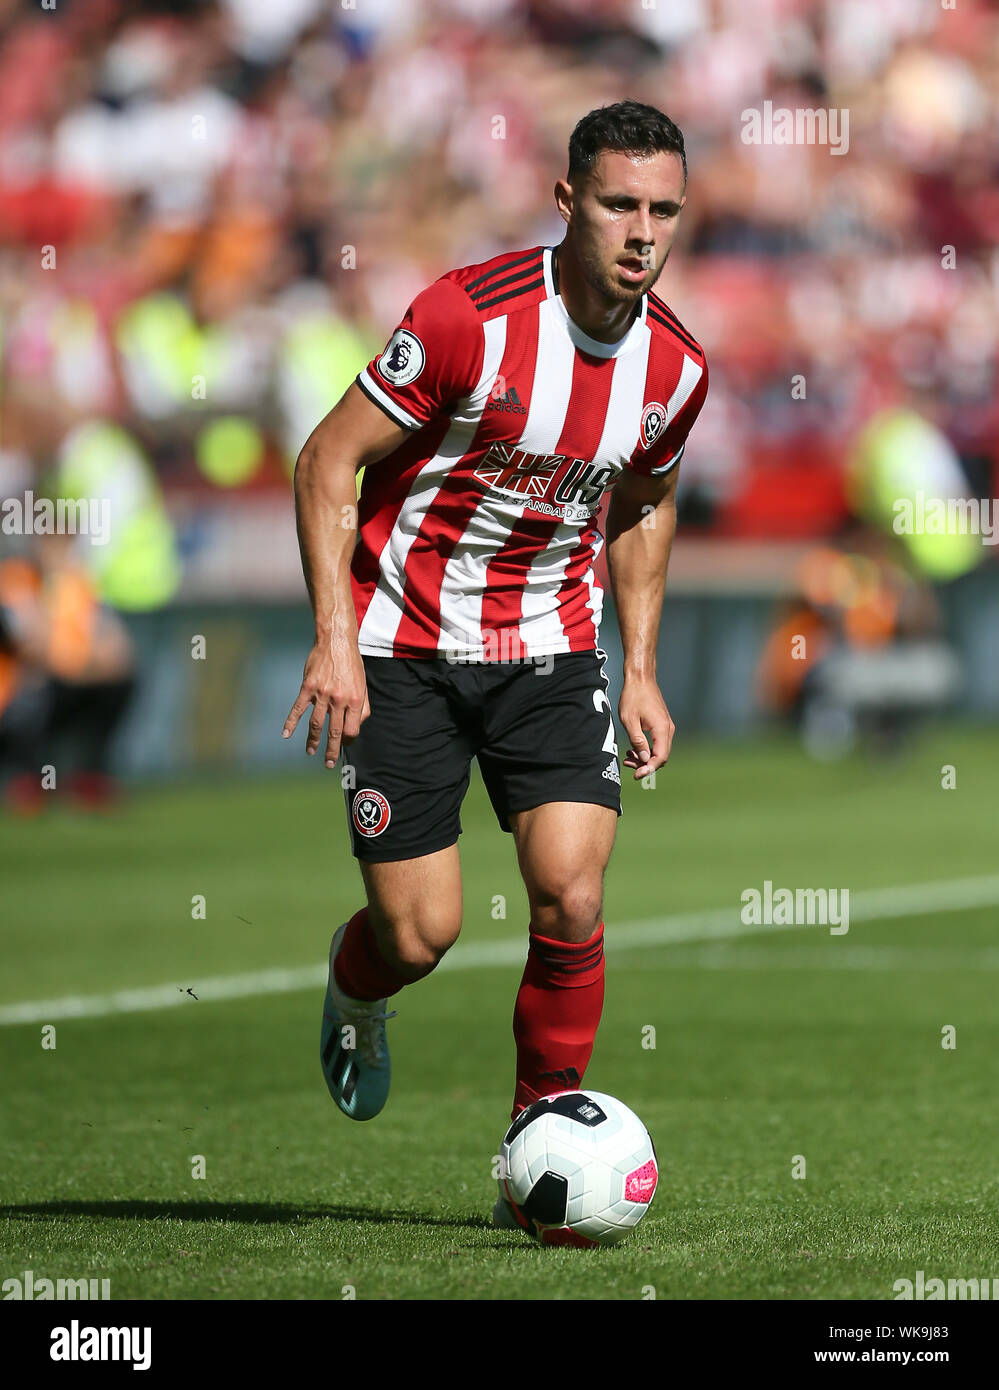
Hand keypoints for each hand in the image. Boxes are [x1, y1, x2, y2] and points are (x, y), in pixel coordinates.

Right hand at [282, 636, 368, 767]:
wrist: (336, 641)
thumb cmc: (351, 664)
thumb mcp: (363, 684)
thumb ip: (362, 707)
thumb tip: (356, 726)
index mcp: (355, 699)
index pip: (351, 729)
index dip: (347, 739)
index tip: (342, 744)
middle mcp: (339, 699)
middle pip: (334, 731)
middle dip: (331, 750)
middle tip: (328, 763)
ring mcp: (322, 694)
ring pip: (316, 724)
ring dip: (313, 741)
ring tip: (311, 752)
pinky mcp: (308, 688)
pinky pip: (298, 709)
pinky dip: (291, 723)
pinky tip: (286, 734)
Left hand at [619, 676, 674, 778]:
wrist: (641, 678)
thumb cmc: (633, 696)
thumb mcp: (630, 721)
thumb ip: (637, 741)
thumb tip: (644, 759)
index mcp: (662, 729)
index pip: (660, 757)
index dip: (649, 768)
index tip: (637, 775)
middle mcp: (668, 729)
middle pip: (661, 756)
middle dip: (645, 764)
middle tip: (629, 765)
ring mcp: (666, 726)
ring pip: (659, 750)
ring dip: (645, 757)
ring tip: (628, 757)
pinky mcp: (662, 724)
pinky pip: (657, 743)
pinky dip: (646, 749)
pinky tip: (633, 749)